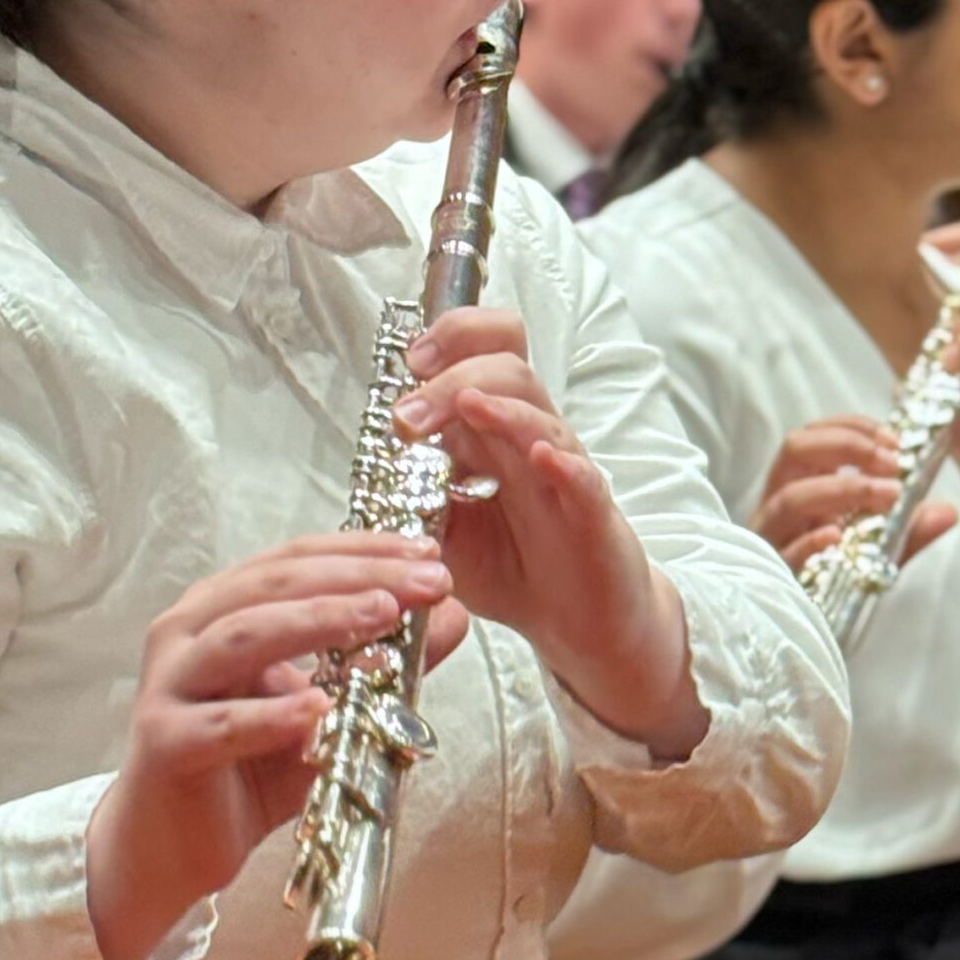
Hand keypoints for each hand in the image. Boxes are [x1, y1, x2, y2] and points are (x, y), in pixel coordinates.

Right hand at [86, 530, 465, 959]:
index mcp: (224, 607)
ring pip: (244, 635)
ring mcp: (170, 686)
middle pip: (276, 585)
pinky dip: (274, 714)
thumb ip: (387, 661)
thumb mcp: (331, 706)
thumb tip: (454, 614)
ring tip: (381, 616)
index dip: (364, 549)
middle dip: (358, 576)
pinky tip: (319, 708)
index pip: (297, 558)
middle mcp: (188, 632)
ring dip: (318, 620)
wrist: (172, 846)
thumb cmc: (249, 766)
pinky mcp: (164, 744)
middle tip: (424, 581)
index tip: (429, 553)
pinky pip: (223, 724)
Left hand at [392, 307, 704, 759]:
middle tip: (410, 413)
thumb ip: (409, 497)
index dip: (450, 339)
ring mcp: (563, 471)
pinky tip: (541, 457)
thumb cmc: (515, 567)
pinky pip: (583, 477)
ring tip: (463, 408)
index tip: (407, 361)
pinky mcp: (591, 513)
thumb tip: (368, 469)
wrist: (576, 619)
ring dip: (498, 406)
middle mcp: (528, 440)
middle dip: (453, 375)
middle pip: (507, 367)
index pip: (483, 351)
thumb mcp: (441, 531)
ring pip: (540, 414)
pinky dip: (564, 462)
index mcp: (491, 432)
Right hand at [750, 414, 956, 571]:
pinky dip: (810, 541)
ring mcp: (772, 540)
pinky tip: (838, 536)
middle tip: (891, 463)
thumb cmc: (836, 578)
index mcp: (800, 486)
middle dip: (845, 446)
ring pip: (789, 498)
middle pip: (794, 451)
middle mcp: (779, 505)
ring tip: (886, 495)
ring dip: (841, 487)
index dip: (851, 428)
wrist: (807, 631)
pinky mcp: (772, 576)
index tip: (893, 440)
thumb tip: (950, 511)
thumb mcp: (879, 550)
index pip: (813, 436)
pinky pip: (784, 554)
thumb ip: (910, 529)